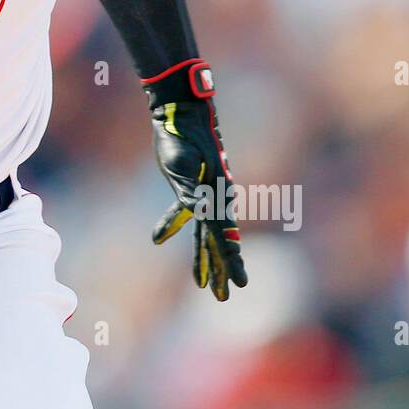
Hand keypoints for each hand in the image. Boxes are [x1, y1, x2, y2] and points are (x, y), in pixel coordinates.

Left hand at [142, 58, 246, 300]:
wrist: (180, 112)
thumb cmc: (180, 133)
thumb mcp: (182, 159)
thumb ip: (189, 185)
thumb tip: (197, 207)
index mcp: (215, 194)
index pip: (224, 234)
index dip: (231, 259)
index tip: (240, 282)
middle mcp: (214, 198)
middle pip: (219, 240)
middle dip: (222, 269)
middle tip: (226, 296)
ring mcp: (204, 194)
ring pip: (207, 234)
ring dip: (207, 259)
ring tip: (208, 287)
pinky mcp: (189, 188)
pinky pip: (187, 217)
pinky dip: (181, 233)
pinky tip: (167, 243)